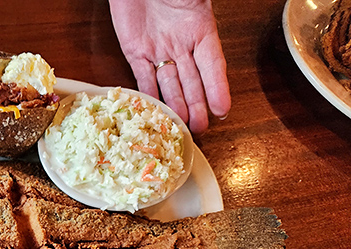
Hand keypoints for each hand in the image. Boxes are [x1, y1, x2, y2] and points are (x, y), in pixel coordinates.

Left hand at [109, 0, 229, 132]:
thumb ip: (202, 8)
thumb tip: (218, 17)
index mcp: (200, 30)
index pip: (212, 65)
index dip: (217, 88)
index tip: (222, 109)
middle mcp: (181, 45)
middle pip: (191, 81)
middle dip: (197, 106)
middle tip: (200, 128)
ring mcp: (158, 50)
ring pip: (169, 85)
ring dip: (175, 106)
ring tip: (181, 126)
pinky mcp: (135, 52)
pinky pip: (143, 77)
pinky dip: (147, 95)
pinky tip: (154, 111)